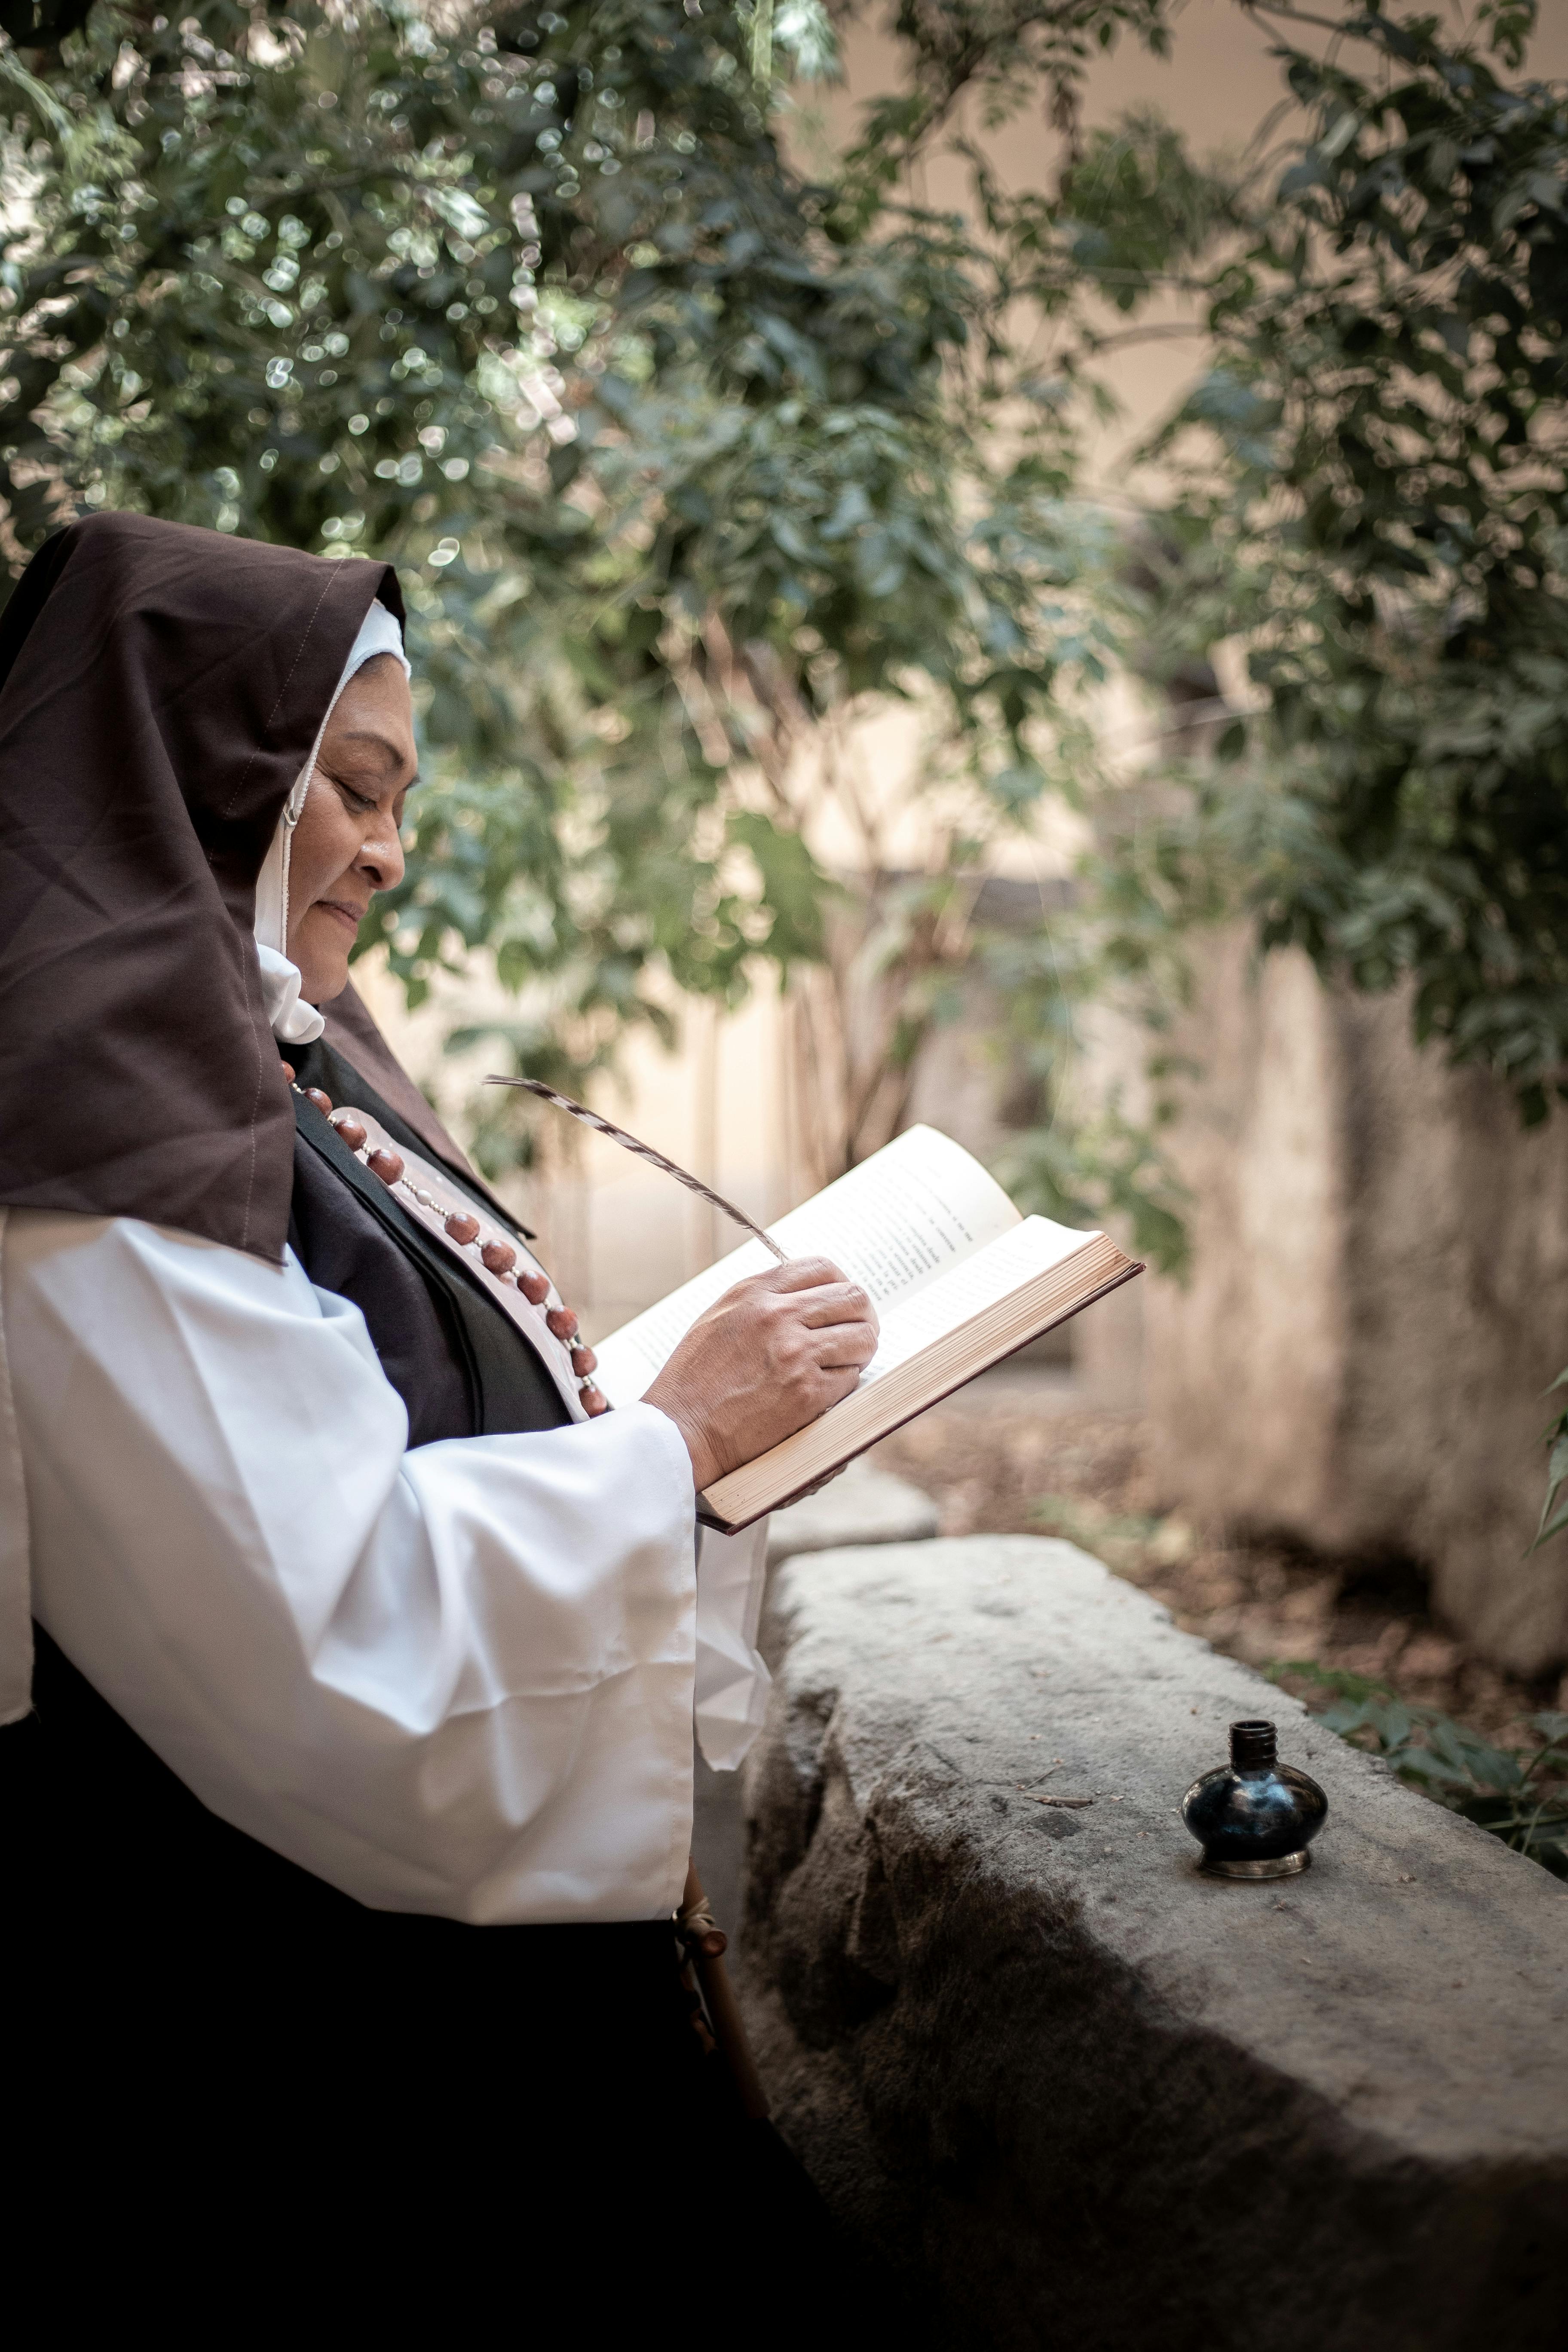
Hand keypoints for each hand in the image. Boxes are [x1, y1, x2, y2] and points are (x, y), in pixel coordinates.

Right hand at [645, 1257, 878, 1492]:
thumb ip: (762, 1299)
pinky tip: (826, 1390)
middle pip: (853, 1298)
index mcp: (755, 1293)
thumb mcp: (719, 1319)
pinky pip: (851, 1378)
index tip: (841, 1303)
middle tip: (857, 1334)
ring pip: (863, 1337)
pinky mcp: (807, 1392)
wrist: (680, 1431)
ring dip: (860, 1351)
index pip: (822, 1267)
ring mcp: (795, 1353)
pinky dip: (845, 1384)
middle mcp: (778, 1316)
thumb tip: (809, 1293)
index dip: (841, 1283)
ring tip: (845, 1363)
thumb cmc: (694, 1379)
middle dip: (863, 1316)